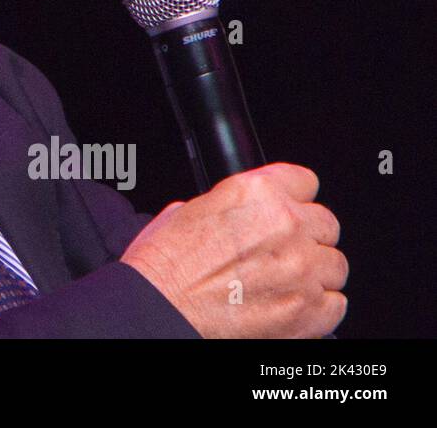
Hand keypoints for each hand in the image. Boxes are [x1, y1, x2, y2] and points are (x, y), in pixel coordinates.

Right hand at [120, 162, 347, 337]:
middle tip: (280, 253)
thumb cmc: (165, 265)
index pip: (305, 182)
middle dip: (306, 238)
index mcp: (257, 193)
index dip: (292, 199)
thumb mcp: (189, 211)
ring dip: (313, 274)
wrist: (160, 309)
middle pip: (326, 225)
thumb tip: (242, 214)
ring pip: (334, 266)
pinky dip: (317, 308)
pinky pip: (336, 304)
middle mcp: (286, 226)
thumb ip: (230, 206)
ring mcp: (302, 270)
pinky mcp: (310, 312)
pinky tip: (288, 305)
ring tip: (282, 283)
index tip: (287, 210)